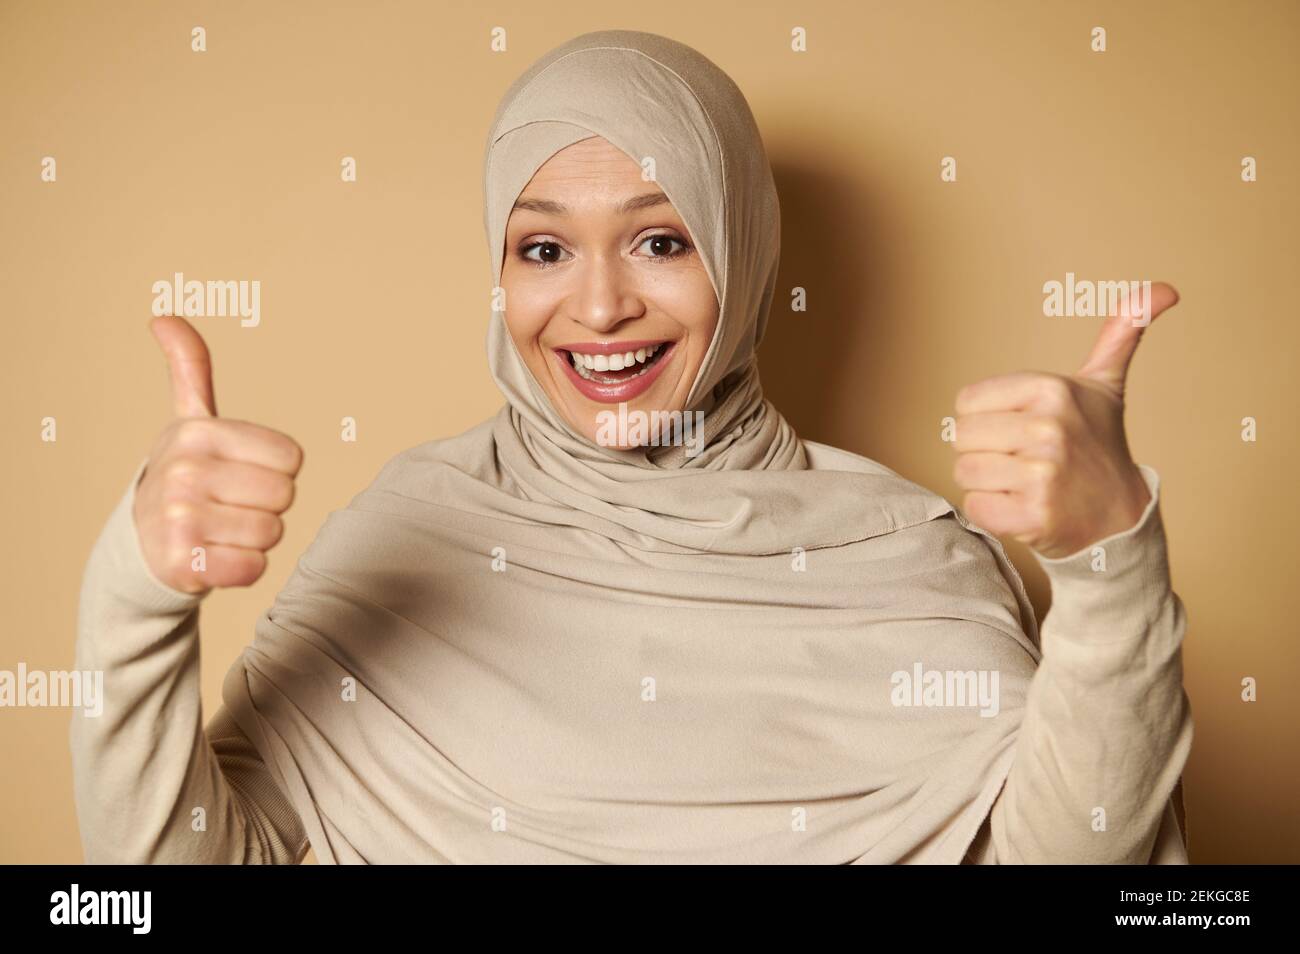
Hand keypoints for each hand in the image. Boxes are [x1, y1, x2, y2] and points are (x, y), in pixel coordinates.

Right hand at [132, 316, 303, 592]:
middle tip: (230, 505)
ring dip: (254, 538)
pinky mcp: (184, 563)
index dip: (274, 471)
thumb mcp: (189, 421)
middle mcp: (184, 472)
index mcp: (197, 433)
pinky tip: (215, 557)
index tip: (239, 473)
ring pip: (272, 533)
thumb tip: (164, 316)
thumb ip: (190, 368)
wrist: (141, 545)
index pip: (292, 459)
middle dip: (266, 506)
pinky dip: (243, 569)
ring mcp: (180, 519)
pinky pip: (254, 568)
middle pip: (285, 496)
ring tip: (220, 530)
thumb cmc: (185, 477)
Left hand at [951, 282, 1178, 558]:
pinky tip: (1024, 506)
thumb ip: (1121, 331)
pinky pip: (976, 507)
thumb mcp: (1105, 384)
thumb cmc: (1098, 445)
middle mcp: (1048, 429)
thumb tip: (1163, 289)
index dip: (986, 418)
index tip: (1019, 429)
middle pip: (960, 438)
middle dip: (984, 451)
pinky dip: (993, 512)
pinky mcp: (1033, 516)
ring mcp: (1042, 476)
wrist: (1120, 516)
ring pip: (964, 472)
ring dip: (987, 482)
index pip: (966, 402)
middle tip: (1022, 459)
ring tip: (1023, 482)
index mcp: (1051, 390)